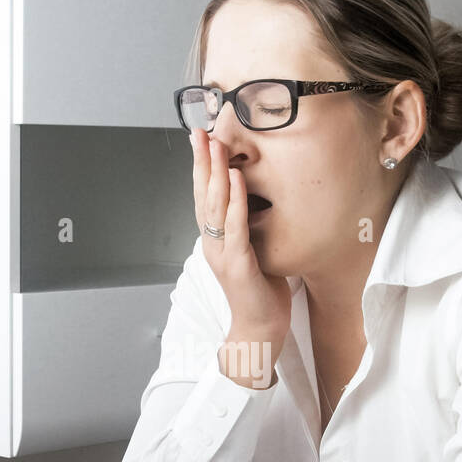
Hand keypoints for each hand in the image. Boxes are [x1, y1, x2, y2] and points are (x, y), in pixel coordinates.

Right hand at [191, 128, 291, 365]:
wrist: (258, 330)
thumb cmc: (260, 293)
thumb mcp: (254, 252)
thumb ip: (250, 229)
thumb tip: (262, 203)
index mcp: (215, 239)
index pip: (204, 196)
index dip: (201, 167)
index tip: (201, 138)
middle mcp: (212, 243)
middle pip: (203, 195)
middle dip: (202, 161)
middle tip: (199, 131)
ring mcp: (222, 253)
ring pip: (215, 206)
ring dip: (216, 172)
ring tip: (216, 144)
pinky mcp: (238, 264)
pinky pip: (236, 226)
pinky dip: (236, 201)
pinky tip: (238, 179)